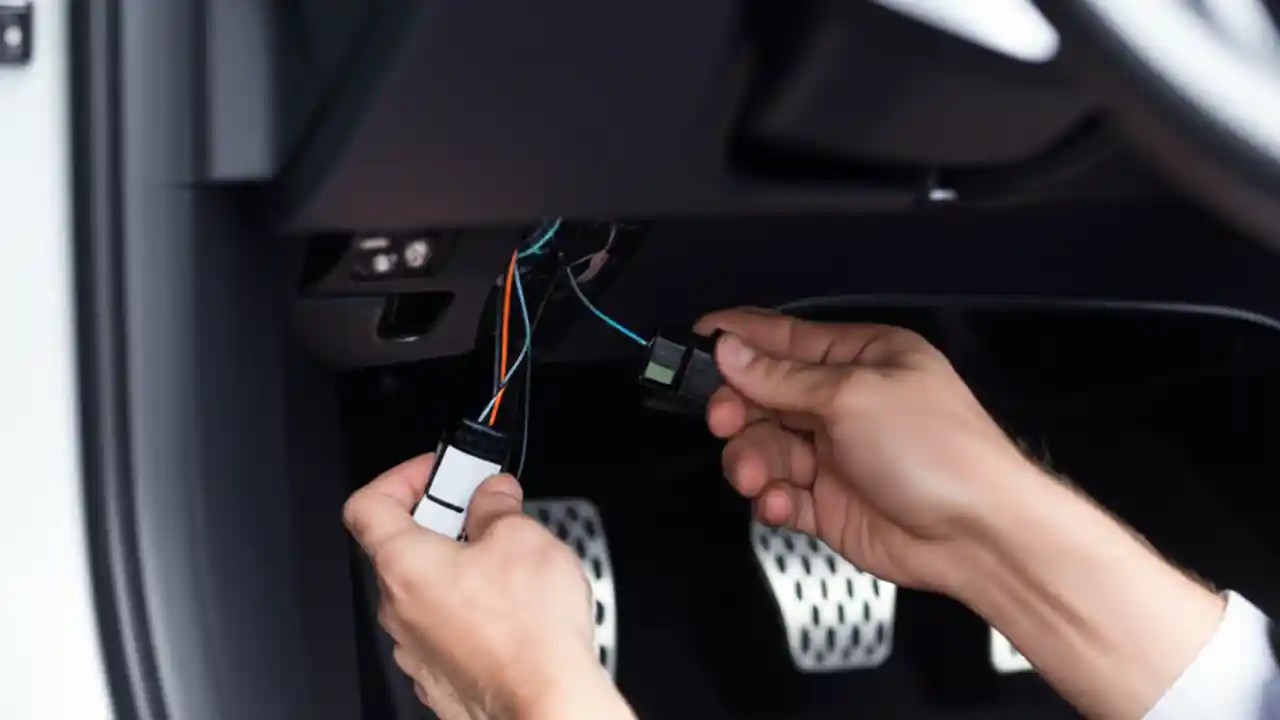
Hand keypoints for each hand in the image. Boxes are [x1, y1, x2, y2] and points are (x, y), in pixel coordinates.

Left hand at [343, 455, 633, 719]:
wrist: (546, 701)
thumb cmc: (529, 632)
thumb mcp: (522, 537)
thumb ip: (496, 506)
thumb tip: (493, 495)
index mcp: (405, 565)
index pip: (367, 505)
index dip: (400, 479)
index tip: (437, 473)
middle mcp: (399, 610)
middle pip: (402, 548)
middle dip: (446, 522)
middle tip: (484, 512)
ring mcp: (417, 649)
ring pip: (427, 592)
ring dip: (460, 568)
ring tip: (507, 563)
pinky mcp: (441, 677)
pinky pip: (445, 629)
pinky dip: (471, 610)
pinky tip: (511, 608)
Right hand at [698, 308, 1224, 718]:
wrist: (977, 535)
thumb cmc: (942, 452)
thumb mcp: (854, 397)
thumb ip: (784, 378)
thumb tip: (734, 350)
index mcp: (862, 359)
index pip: (785, 338)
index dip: (740, 337)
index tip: (698, 338)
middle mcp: (846, 403)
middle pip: (764, 395)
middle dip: (739, 408)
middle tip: (725, 420)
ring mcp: (836, 454)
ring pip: (764, 446)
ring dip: (752, 460)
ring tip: (758, 476)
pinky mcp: (828, 502)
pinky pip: (779, 492)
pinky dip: (771, 498)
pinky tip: (781, 502)